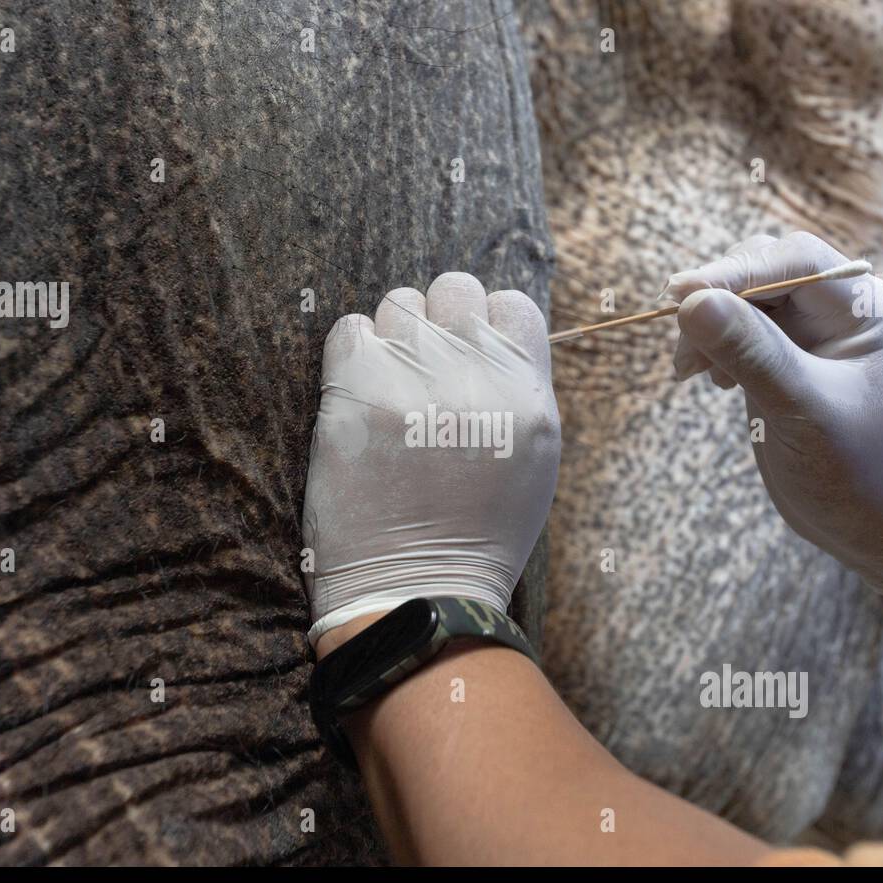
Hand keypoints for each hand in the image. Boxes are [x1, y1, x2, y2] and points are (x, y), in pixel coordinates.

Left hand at [302, 273, 559, 643]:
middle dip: (439, 321)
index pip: (511, 304)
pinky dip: (352, 355)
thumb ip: (519, 395)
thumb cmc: (474, 539)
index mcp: (528, 392)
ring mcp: (417, 376)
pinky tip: (358, 399)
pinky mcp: (358, 389)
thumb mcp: (533, 465)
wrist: (416, 592)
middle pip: (455, 289)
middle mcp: (477, 373)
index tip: (467, 356)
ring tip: (388, 391)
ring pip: (399, 305)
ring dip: (393, 338)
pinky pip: (350, 328)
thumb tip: (490, 342)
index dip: (485, 325)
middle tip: (423, 369)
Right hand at [663, 232, 882, 596]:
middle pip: (768, 267)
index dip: (736, 272)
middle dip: (720, 297)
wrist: (874, 528)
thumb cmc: (856, 475)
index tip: (682, 297)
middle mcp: (845, 312)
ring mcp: (814, 334)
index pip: (796, 261)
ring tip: (690, 370)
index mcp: (871, 311)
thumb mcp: (802, 413)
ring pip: (748, 295)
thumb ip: (753, 354)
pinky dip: (715, 342)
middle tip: (685, 347)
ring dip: (711, 322)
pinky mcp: (787, 358)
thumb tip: (693, 302)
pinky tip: (710, 379)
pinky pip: (742, 326)